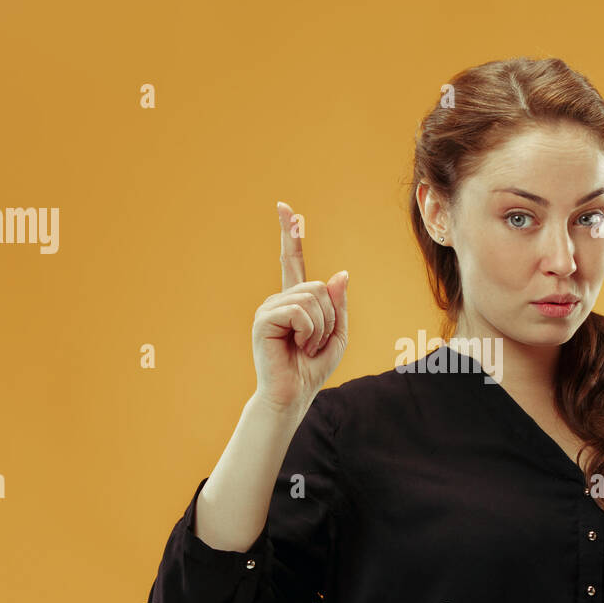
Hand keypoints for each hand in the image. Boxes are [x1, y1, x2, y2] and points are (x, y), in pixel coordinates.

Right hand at [250, 201, 349, 410]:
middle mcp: (279, 299)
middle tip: (314, 343)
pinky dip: (309, 332)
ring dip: (319, 328)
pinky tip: (297, 347)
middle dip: (328, 318)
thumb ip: (338, 304)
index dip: (289, 234)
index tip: (285, 208)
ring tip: (306, 347)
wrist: (293, 395)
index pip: (292, 261)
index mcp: (295, 300)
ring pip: (311, 299)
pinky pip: (299, 312)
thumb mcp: (337, 334)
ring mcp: (269, 308)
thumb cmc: (312, 368)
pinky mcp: (263, 320)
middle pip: (318, 288)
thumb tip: (339, 275)